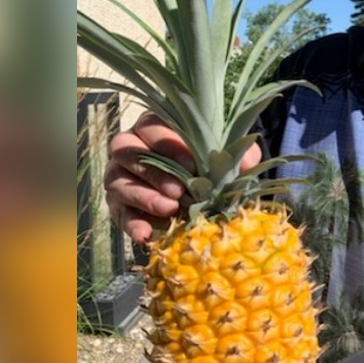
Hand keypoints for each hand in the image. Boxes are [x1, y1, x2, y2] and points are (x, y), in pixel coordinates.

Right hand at [104, 113, 261, 243]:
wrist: (198, 198)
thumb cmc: (209, 169)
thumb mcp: (226, 158)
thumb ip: (237, 155)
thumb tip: (246, 161)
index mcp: (154, 127)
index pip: (151, 127)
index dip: (169, 144)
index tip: (192, 165)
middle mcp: (130, 147)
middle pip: (127, 150)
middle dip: (154, 171)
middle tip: (179, 191)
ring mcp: (119, 175)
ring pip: (117, 180)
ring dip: (142, 196)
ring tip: (169, 210)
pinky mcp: (117, 204)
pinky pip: (117, 212)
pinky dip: (132, 224)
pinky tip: (147, 235)